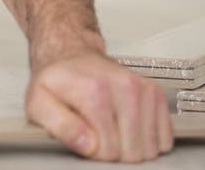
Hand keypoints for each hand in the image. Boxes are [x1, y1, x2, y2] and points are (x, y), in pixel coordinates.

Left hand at [25, 48, 173, 161]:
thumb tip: (88, 145)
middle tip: (97, 132)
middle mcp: (124, 87)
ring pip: (150, 148)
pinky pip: (165, 138)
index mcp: (95, 91)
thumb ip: (59, 126)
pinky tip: (129, 127)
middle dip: (115, 152)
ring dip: (132, 146)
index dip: (94, 152)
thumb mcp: (39, 102)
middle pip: (133, 152)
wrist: (71, 53)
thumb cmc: (57, 79)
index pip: (108, 151)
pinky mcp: (155, 93)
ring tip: (112, 128)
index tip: (85, 136)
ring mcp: (142, 89)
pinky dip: (149, 140)